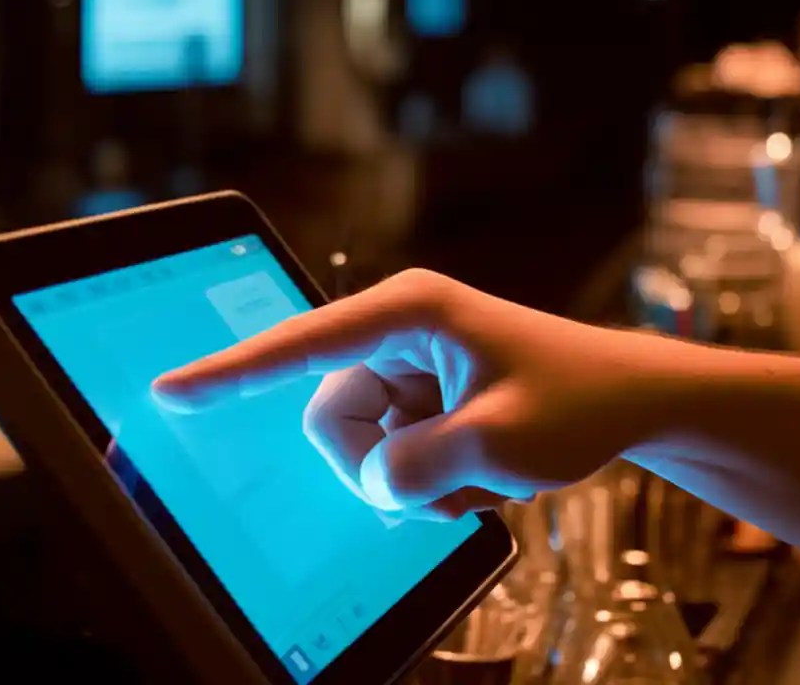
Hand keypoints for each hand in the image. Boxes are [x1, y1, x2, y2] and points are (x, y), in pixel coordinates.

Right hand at [153, 269, 684, 519]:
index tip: (170, 391)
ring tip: (477, 476)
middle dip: (377, 469)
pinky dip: (428, 480)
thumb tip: (370, 483)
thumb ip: (416, 469)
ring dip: (411, 481)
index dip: (231, 371)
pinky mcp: (420, 396)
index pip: (300, 343)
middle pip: (329, 418)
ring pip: (359, 446)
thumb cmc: (578, 400)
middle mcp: (398, 330)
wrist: (629, 401)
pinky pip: (388, 454)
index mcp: (410, 311)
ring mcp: (408, 366)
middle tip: (442, 487)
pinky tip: (479, 471)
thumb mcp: (499, 446)